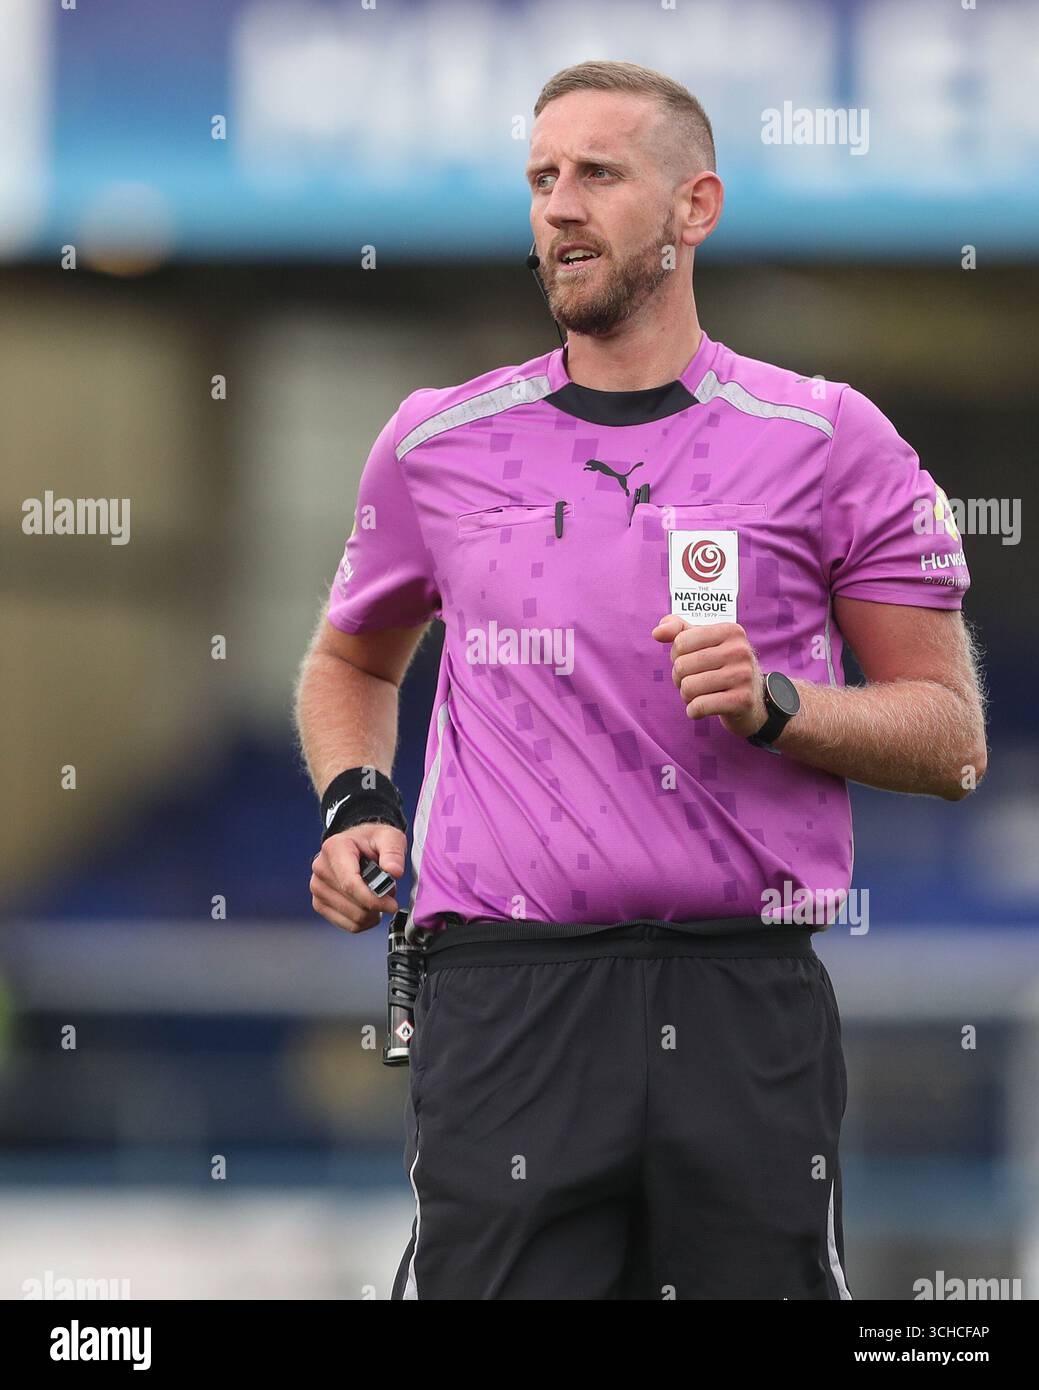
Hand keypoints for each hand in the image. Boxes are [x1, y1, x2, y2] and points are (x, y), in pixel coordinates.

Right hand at [310, 822, 406, 932]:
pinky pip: (348, 925)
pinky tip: (370, 907)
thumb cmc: (372, 841)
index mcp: (334, 848)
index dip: (373, 899)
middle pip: (353, 905)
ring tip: (378, 896)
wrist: (358, 845)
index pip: (350, 884)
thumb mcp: (389, 836)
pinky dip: (365, 921)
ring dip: (372, 913)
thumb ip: (393, 852)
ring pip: (352, 918)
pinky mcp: (320, 903)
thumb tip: (394, 871)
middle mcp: (321, 868)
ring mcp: (318, 888)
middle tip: (389, 894)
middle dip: (377, 905)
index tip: (392, 905)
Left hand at [651, 615, 767, 738]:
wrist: (750, 699)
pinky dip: (693, 711)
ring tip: (699, 694)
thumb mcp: (702, 641)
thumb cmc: (719, 665)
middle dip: (679, 677)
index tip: (690, 660)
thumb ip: (677, 629)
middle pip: (682, 665)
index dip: (677, 655)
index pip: (681, 641)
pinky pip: (699, 706)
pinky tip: (701, 708)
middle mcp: (740, 650)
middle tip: (693, 680)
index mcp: (731, 630)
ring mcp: (743, 676)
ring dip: (686, 695)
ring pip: (688, 687)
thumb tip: (657, 633)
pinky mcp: (742, 700)